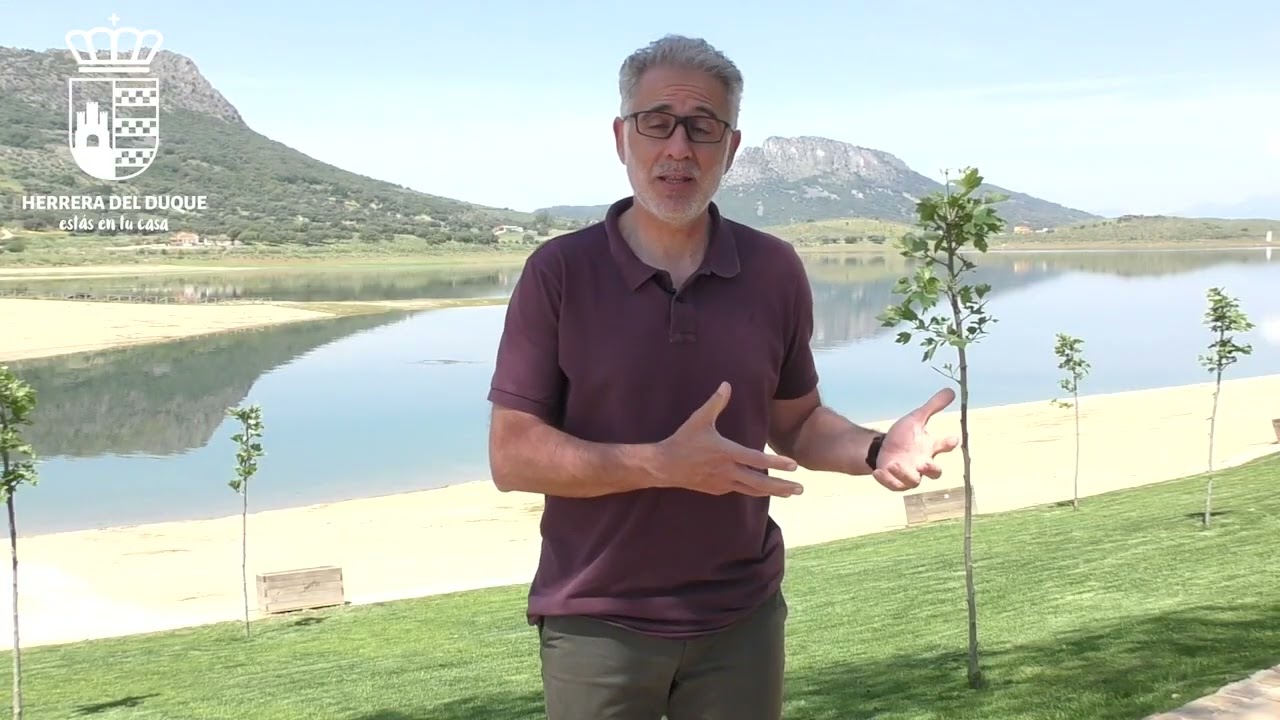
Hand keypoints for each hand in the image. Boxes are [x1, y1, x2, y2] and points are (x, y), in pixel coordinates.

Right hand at [657, 382, 804, 496]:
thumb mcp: (699, 419)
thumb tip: (727, 385)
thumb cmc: (683, 441)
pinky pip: (739, 490)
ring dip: (772, 492)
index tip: (794, 466)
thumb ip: (716, 402)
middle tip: (801, 488)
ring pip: (752, 490)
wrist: (665, 466)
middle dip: (782, 486)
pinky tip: (761, 489)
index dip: (777, 464)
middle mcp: (728, 471)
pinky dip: (752, 490)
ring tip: (789, 493)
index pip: (757, 460)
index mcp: (726, 453)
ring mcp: (723, 483)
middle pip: (760, 483)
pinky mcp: (717, 490)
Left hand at [871, 388, 959, 491]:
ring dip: (905, 474)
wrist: (882, 448)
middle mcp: (923, 464)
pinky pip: (894, 485)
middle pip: (935, 472)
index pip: (945, 446)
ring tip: (893, 464)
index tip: (953, 438)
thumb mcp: (916, 418)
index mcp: (930, 448)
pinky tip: (878, 472)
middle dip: (932, 469)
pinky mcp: (895, 482)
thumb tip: (951, 390)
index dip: (949, 443)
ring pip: (913, 481)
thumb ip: (933, 406)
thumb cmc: (903, 435)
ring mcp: (910, 475)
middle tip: (924, 464)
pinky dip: (887, 480)